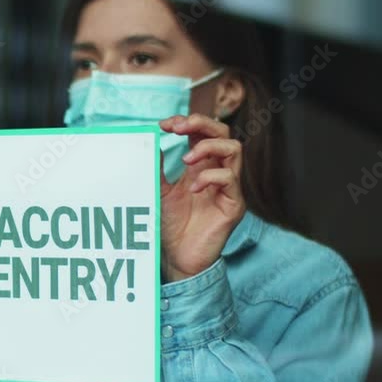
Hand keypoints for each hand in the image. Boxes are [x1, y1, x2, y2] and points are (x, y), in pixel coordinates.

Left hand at [158, 114, 245, 281]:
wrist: (178, 258)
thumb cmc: (170, 226)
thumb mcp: (158, 191)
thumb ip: (156, 167)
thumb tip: (147, 141)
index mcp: (200, 166)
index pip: (202, 132)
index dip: (187, 122)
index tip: (163, 125)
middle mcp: (217, 172)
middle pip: (222, 133)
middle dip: (201, 123)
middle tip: (178, 128)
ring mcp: (228, 188)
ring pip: (234, 149)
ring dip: (208, 147)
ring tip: (186, 160)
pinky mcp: (233, 205)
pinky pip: (230, 179)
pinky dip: (210, 177)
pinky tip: (192, 189)